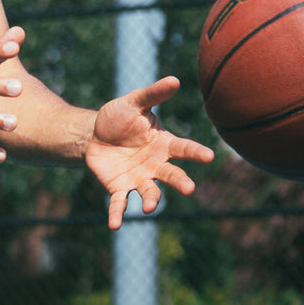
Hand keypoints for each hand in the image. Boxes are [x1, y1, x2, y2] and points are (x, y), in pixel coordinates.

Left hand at [85, 76, 214, 229]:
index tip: (209, 156)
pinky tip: (114, 225)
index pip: (185, 148)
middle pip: (172, 175)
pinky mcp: (119, 188)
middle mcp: (156, 165)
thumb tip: (175, 79)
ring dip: (151, 200)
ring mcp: (139, 178)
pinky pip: (120, 203)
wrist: (93, 134)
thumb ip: (153, 94)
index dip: (197, 152)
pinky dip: (118, 214)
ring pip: (149, 192)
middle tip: (189, 189)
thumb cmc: (119, 117)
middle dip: (180, 182)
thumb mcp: (134, 102)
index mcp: (164, 144)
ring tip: (149, 207)